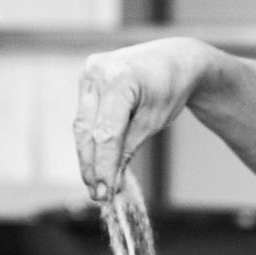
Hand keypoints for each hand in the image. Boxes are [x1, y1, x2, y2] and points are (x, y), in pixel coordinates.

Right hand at [73, 38, 209, 198]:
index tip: (105, 193)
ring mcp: (89, 73)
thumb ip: (127, 150)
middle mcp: (98, 72)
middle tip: (98, 194)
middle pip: (87, 130)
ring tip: (96, 184)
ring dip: (87, 155)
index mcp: (120, 80)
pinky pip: (85, 116)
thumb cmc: (169, 89)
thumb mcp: (153, 122)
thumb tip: (109, 181)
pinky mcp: (87, 79)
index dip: (103, 166)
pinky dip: (90, 139)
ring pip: (82, 125)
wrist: (173, 60)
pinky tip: (95, 162)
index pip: (106, 133)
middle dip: (91, 165)